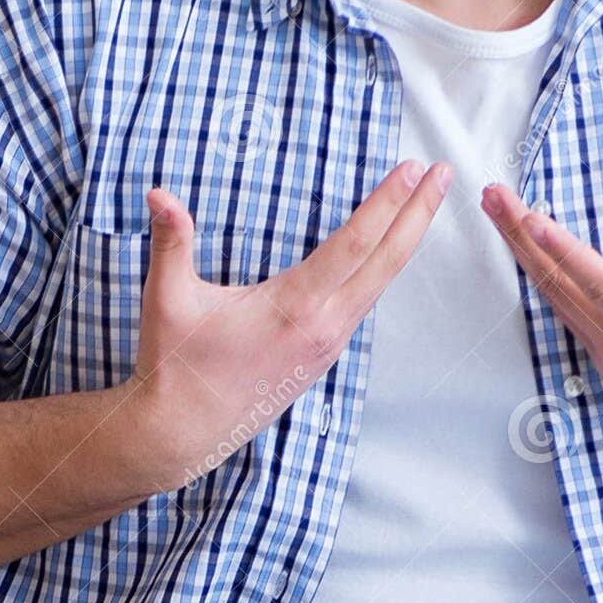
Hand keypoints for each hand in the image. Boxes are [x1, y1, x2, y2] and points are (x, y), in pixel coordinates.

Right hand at [129, 159, 451, 492]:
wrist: (181, 433)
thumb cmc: (174, 365)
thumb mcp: (168, 299)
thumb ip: (171, 242)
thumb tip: (158, 194)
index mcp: (294, 308)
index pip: (354, 245)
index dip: (386, 204)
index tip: (410, 169)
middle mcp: (323, 326)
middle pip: (388, 261)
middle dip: (419, 212)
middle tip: (443, 172)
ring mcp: (328, 344)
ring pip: (382, 283)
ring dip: (407, 238)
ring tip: (426, 201)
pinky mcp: (324, 355)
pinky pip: (365, 301)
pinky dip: (385, 267)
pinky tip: (390, 249)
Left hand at [482, 184, 602, 507]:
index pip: (600, 285)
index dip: (564, 251)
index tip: (529, 219)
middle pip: (561, 285)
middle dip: (522, 237)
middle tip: (492, 195)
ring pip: (556, 299)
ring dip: (524, 255)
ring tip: (499, 213)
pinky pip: (567, 317)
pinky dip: (543, 281)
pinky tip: (527, 259)